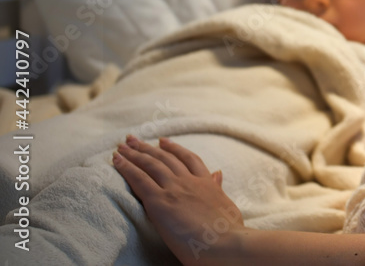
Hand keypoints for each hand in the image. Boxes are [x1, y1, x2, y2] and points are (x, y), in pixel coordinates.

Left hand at [114, 135, 244, 265]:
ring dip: (134, 153)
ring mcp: (174, 189)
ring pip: (150, 165)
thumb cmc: (229, 231)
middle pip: (165, 158)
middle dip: (147, 147)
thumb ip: (218, 188)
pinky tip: (117, 161)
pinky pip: (139, 180)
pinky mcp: (160, 202)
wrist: (226, 243)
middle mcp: (189, 181)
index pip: (188, 159)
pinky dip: (126, 168)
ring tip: (122, 146)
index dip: (174, 148)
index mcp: (206, 183)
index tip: (162, 141)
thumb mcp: (227, 205)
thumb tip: (218, 173)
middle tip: (133, 139)